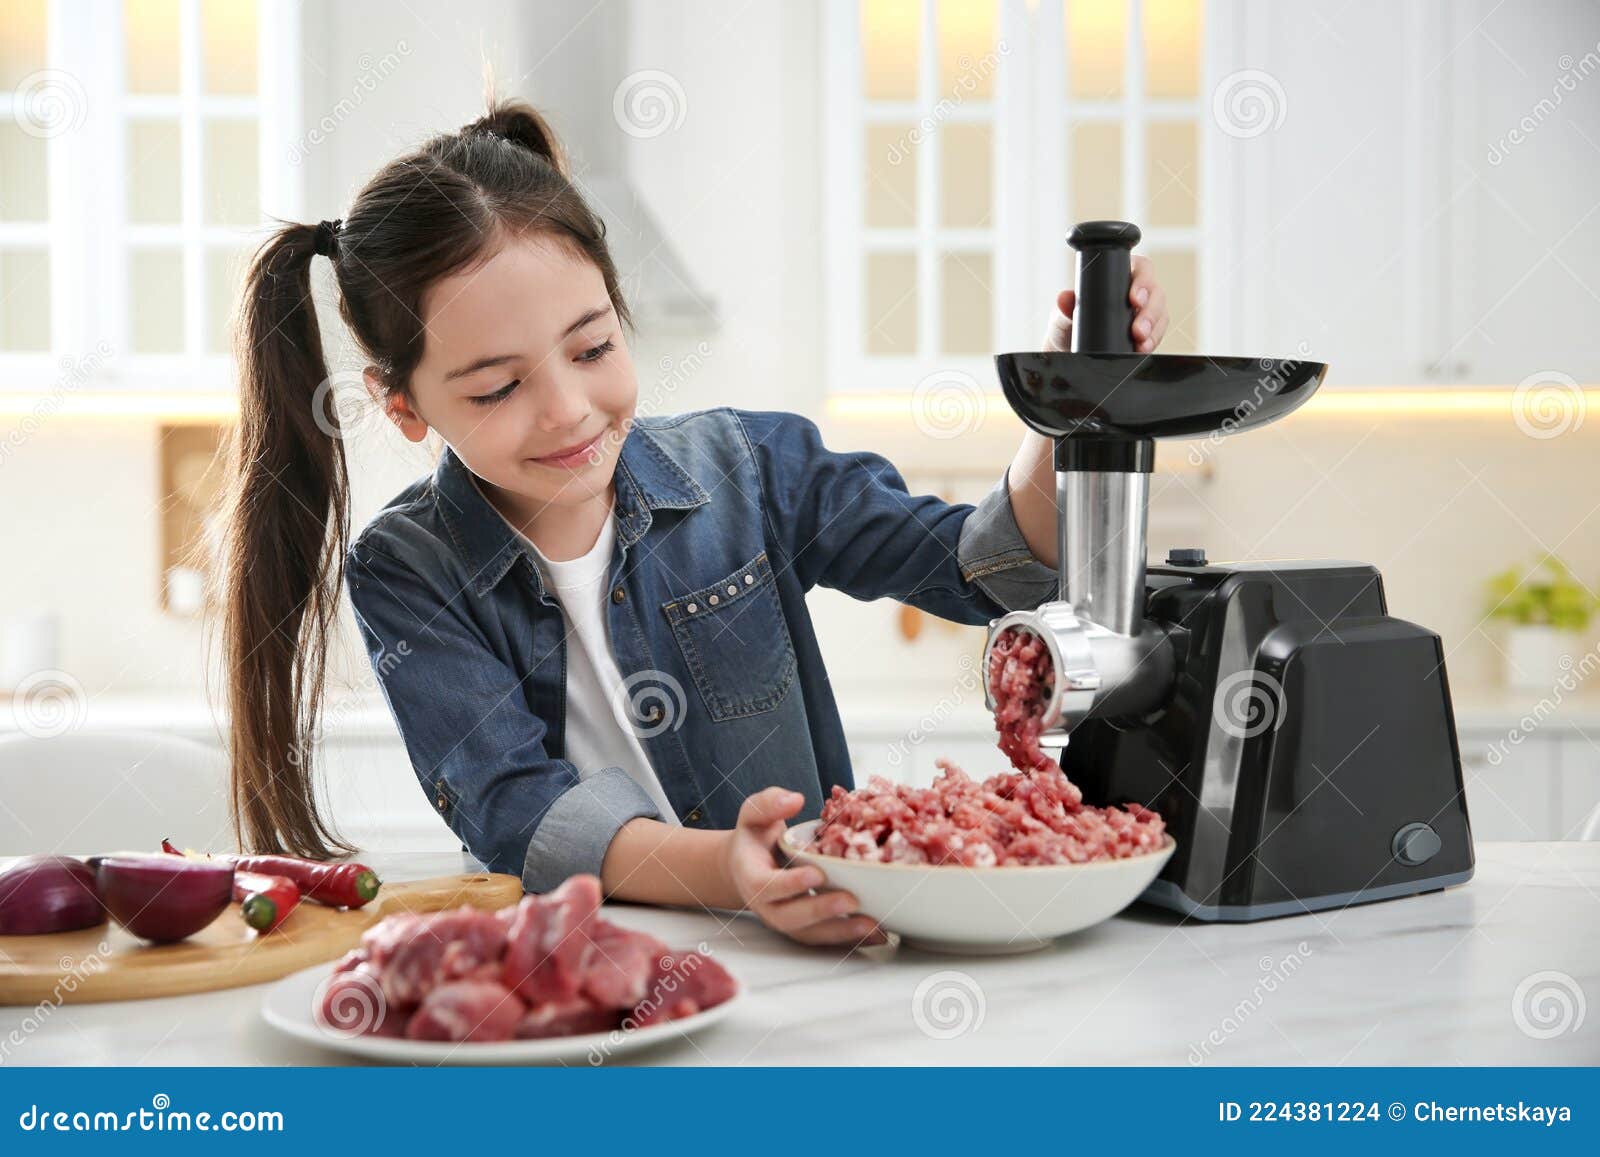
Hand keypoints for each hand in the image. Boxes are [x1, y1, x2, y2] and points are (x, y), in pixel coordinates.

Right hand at [720, 787, 886, 946]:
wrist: (747, 865)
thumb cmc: (754, 837)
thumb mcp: (754, 814)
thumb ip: (769, 804)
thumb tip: (795, 799)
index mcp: (752, 876)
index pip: (766, 885)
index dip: (790, 883)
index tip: (816, 874)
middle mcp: (766, 906)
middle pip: (790, 917)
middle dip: (821, 911)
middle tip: (851, 900)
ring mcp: (784, 920)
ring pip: (809, 934)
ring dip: (841, 932)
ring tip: (872, 926)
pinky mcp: (803, 929)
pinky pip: (824, 938)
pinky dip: (850, 938)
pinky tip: (878, 934)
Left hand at [1043, 255, 1168, 353]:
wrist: (1069, 351)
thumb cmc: (1069, 325)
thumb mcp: (1063, 315)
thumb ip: (1064, 306)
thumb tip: (1064, 298)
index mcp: (1120, 276)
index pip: (1141, 268)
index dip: (1143, 281)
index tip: (1134, 299)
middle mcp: (1137, 291)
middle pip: (1156, 293)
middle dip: (1150, 312)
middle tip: (1137, 330)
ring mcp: (1145, 312)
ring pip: (1161, 314)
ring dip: (1153, 330)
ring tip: (1141, 343)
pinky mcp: (1148, 332)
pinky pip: (1158, 334)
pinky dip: (1153, 341)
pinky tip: (1143, 349)